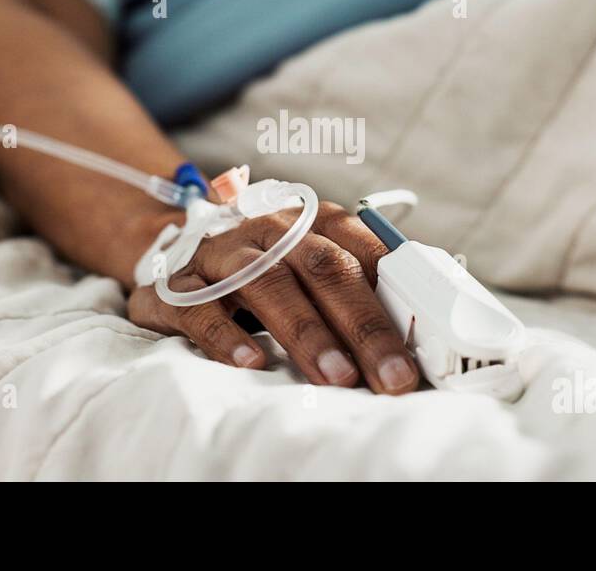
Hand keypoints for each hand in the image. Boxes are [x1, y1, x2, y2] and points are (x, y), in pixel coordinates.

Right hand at [127, 201, 420, 394]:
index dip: (395, 294)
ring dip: (307, 332)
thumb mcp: (310, 264)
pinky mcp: (177, 286)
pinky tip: (252, 362)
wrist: (176, 251)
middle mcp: (271, 229)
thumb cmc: (265, 267)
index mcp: (313, 220)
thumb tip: (416, 337)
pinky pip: (201, 308)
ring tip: (337, 376)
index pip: (362, 249)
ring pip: (268, 284)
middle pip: (323, 268)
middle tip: (390, 375)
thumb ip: (359, 287)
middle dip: (362, 325)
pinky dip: (228, 337)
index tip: (420, 343)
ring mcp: (222, 254)